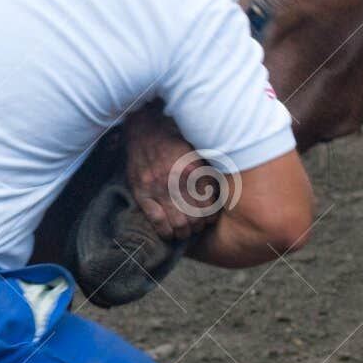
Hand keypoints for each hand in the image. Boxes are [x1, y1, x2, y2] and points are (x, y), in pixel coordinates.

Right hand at [123, 102, 217, 242]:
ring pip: (178, 223)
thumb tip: (220, 193)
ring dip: (184, 231)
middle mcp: (177, 181)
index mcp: (193, 171)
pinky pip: (156, 220)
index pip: (209, 206)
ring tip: (185, 230)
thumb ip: (207, 172)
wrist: (144, 130)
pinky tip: (169, 232)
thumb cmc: (174, 141)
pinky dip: (165, 231)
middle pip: (195, 218)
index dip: (211, 216)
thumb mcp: (196, 152)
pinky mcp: (142, 192)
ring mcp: (157, 188)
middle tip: (197, 225)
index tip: (209, 217)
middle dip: (198, 226)